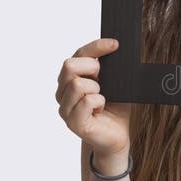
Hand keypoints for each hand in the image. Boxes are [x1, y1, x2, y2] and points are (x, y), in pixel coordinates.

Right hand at [56, 37, 131, 155]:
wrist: (117, 135)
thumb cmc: (114, 107)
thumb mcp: (112, 82)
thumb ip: (106, 67)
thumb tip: (113, 46)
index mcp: (70, 78)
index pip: (78, 54)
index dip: (96, 46)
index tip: (115, 44)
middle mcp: (63, 92)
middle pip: (69, 66)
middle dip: (92, 69)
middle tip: (103, 81)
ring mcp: (65, 108)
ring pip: (77, 85)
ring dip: (97, 90)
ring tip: (101, 100)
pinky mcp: (73, 122)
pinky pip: (87, 101)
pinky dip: (99, 103)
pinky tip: (100, 110)